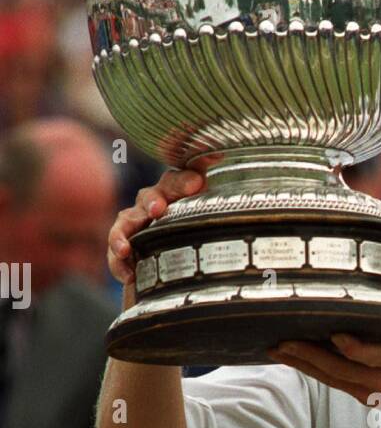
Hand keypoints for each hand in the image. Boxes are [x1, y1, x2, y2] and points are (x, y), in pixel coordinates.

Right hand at [106, 157, 218, 285]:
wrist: (175, 234)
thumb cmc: (191, 209)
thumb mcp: (202, 193)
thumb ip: (204, 172)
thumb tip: (216, 151)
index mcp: (170, 189)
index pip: (175, 180)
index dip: (184, 181)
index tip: (197, 183)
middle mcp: (150, 203)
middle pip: (146, 200)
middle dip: (152, 204)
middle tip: (159, 210)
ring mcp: (135, 224)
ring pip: (123, 226)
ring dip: (121, 237)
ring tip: (124, 250)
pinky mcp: (125, 246)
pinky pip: (116, 255)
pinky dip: (119, 265)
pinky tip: (129, 276)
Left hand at [269, 290, 380, 427]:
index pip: (373, 358)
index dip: (352, 348)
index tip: (334, 335)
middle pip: (339, 370)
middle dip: (309, 355)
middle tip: (282, 341)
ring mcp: (371, 391)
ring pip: (331, 378)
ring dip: (303, 364)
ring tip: (276, 349)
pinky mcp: (365, 395)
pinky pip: (333, 382)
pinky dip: (312, 370)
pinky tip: (293, 360)